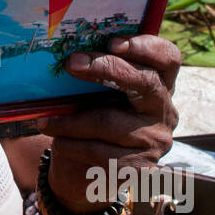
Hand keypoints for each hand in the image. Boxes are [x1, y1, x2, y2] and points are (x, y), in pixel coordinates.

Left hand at [35, 34, 180, 212]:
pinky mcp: (140, 168)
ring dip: (69, 120)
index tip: (113, 42)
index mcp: (160, 85)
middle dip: (104, 68)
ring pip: (108, 121)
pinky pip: (99, 150)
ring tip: (45, 120)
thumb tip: (72, 55)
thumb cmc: (94, 120)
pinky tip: (58, 142)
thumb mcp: (100, 95)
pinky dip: (71, 144)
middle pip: (143, 82)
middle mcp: (164, 111)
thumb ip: (98, 76)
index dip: (146, 47)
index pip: (168, 58)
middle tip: (71, 63)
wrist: (89, 172)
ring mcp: (156, 141)